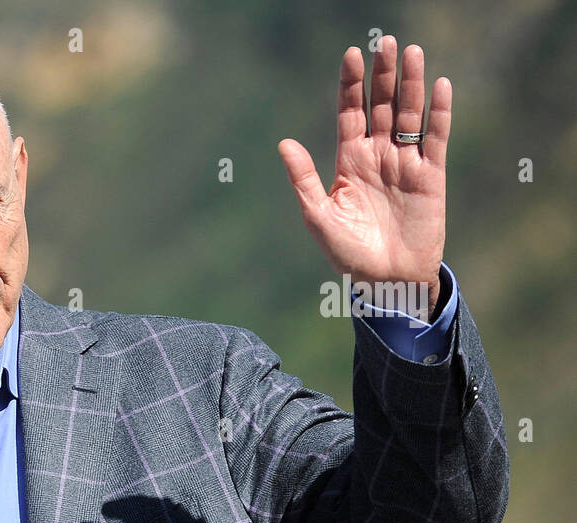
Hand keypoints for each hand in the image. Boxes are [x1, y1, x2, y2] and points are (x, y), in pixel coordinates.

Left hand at [278, 36, 447, 305]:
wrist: (386, 281)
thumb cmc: (348, 254)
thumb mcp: (319, 217)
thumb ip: (304, 179)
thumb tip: (284, 143)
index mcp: (349, 163)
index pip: (350, 114)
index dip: (351, 85)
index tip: (352, 54)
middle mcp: (377, 157)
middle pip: (380, 106)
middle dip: (383, 76)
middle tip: (386, 41)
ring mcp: (405, 164)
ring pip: (408, 115)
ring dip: (410, 85)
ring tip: (411, 52)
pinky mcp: (430, 176)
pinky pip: (435, 138)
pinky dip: (438, 113)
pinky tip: (438, 85)